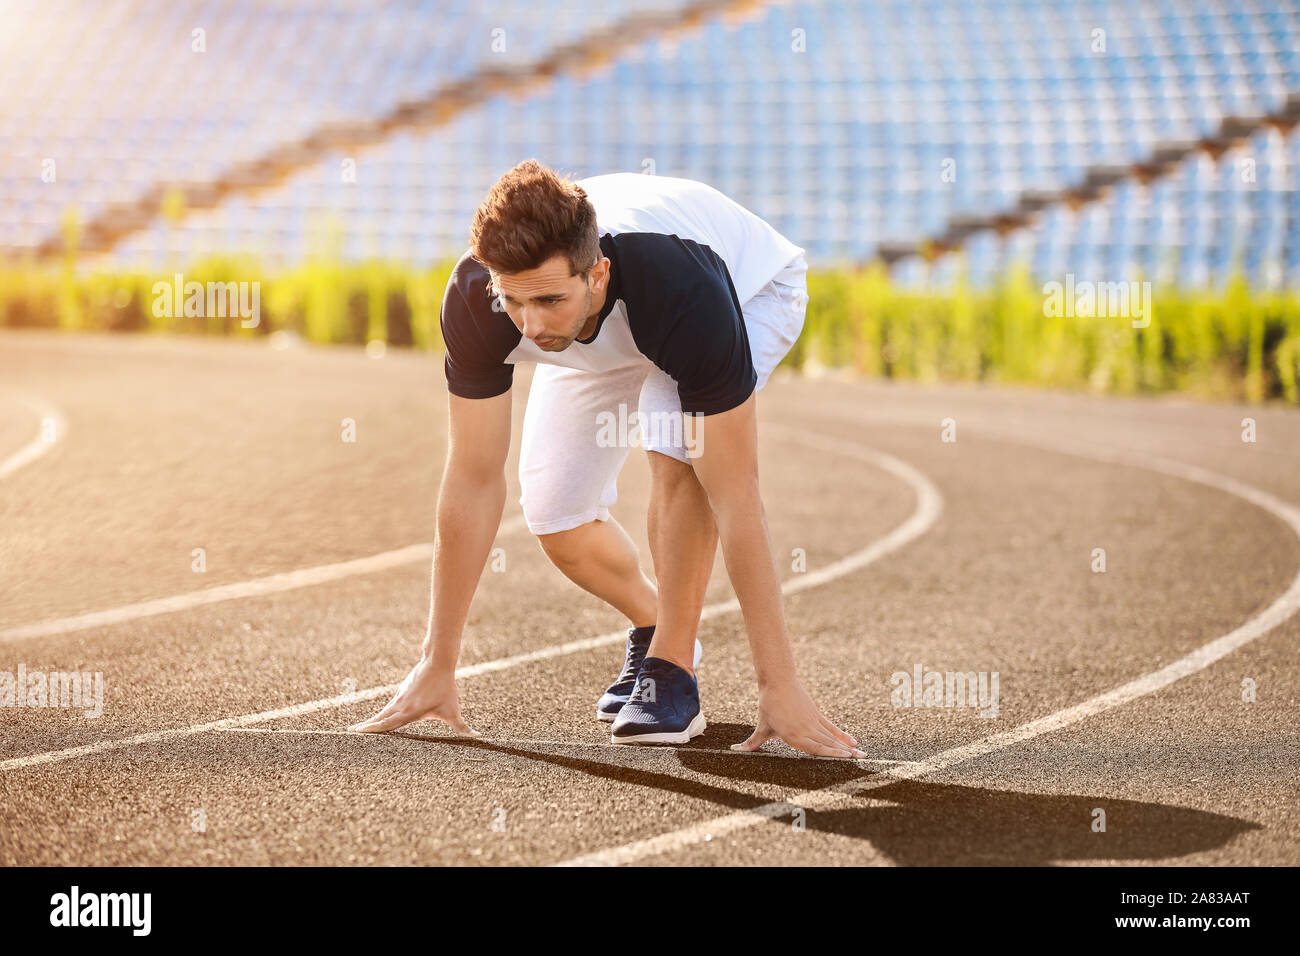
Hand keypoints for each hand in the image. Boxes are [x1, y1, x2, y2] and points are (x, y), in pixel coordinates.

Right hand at [347, 657, 478, 735]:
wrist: (437, 662)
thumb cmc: (446, 688)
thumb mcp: (453, 710)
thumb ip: (462, 727)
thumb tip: (478, 736)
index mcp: (408, 712)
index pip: (386, 725)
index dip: (371, 731)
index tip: (355, 734)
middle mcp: (399, 706)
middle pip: (378, 720)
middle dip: (364, 729)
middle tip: (349, 735)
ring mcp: (398, 699)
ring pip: (381, 713)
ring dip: (370, 722)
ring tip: (357, 730)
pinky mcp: (401, 693)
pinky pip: (387, 707)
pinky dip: (379, 715)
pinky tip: (376, 719)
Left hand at [732, 679, 864, 757]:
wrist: (778, 681)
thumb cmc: (768, 705)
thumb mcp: (761, 726)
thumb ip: (752, 743)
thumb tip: (734, 751)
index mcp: (793, 736)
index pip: (815, 749)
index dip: (831, 756)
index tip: (845, 761)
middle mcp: (806, 730)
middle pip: (828, 744)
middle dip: (844, 754)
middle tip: (860, 760)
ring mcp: (813, 722)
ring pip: (832, 737)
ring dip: (847, 746)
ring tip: (860, 753)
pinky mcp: (816, 714)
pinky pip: (831, 727)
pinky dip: (842, 734)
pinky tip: (852, 740)